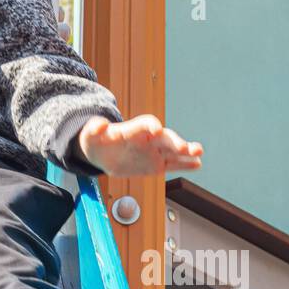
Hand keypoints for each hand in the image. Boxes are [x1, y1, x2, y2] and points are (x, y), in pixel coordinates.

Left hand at [76, 113, 202, 177]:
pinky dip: (184, 164)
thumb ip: (94, 129)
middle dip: (174, 142)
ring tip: (198, 153)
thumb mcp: (90, 135)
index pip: (143, 125)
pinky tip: (197, 164)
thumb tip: (99, 124)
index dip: (150, 126)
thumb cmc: (96, 141)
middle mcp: (147, 139)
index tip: (156, 128)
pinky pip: (172, 164)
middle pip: (164, 138)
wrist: (102, 154)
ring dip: (186, 152)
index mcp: (132, 130)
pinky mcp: (156, 164)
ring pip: (172, 151)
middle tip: (185, 148)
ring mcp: (154, 151)